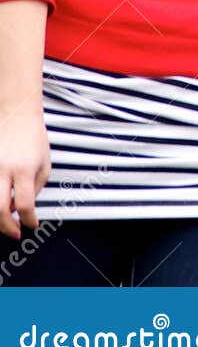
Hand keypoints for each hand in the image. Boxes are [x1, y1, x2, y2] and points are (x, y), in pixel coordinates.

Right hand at [0, 101, 49, 239]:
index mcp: (24, 169)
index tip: (32, 225)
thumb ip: (37, 186)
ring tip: (6, 222)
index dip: (28, 219)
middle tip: (15, 233)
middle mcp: (3, 169)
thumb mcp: (45, 161)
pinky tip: (0, 205)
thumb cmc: (34, 138)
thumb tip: (23, 208)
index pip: (24, 204)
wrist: (16, 113)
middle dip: (6, 227)